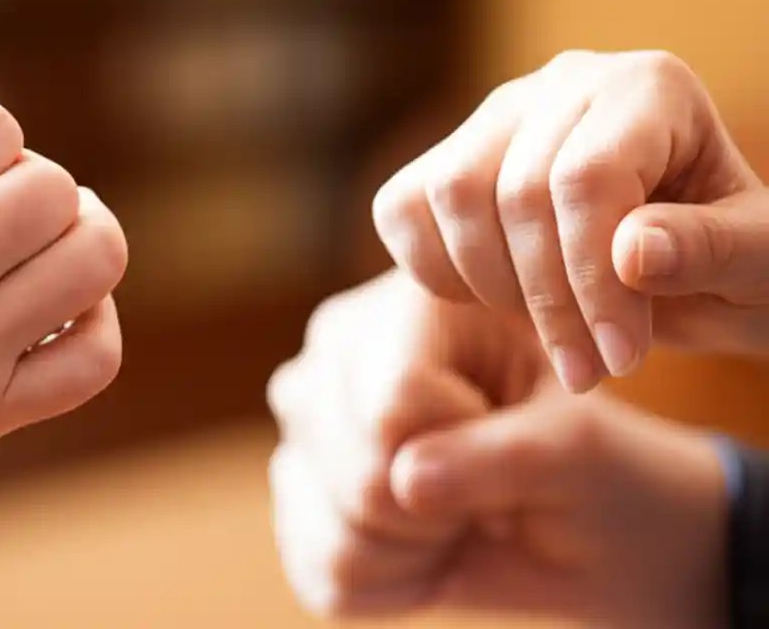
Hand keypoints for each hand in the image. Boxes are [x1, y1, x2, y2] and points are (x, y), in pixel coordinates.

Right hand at [268, 272, 726, 626]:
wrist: (584, 523)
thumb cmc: (590, 463)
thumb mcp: (579, 450)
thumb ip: (505, 457)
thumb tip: (405, 484)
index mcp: (409, 302)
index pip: (396, 401)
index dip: (466, 446)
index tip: (517, 438)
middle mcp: (336, 351)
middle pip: (361, 473)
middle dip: (443, 514)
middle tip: (489, 489)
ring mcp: (305, 424)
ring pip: (340, 530)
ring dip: (421, 553)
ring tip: (458, 513)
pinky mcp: (295, 494)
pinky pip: (326, 573)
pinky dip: (395, 585)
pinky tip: (425, 547)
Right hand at [373, 50, 768, 391]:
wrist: (696, 265)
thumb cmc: (738, 264)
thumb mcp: (761, 267)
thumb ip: (713, 251)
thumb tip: (631, 250)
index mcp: (650, 87)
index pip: (586, 180)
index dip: (591, 281)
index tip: (623, 359)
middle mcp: (565, 82)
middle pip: (512, 192)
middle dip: (547, 301)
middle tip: (591, 370)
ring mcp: (496, 117)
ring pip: (449, 195)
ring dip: (491, 289)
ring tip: (554, 338)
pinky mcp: (447, 157)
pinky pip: (402, 209)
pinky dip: (436, 272)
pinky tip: (500, 305)